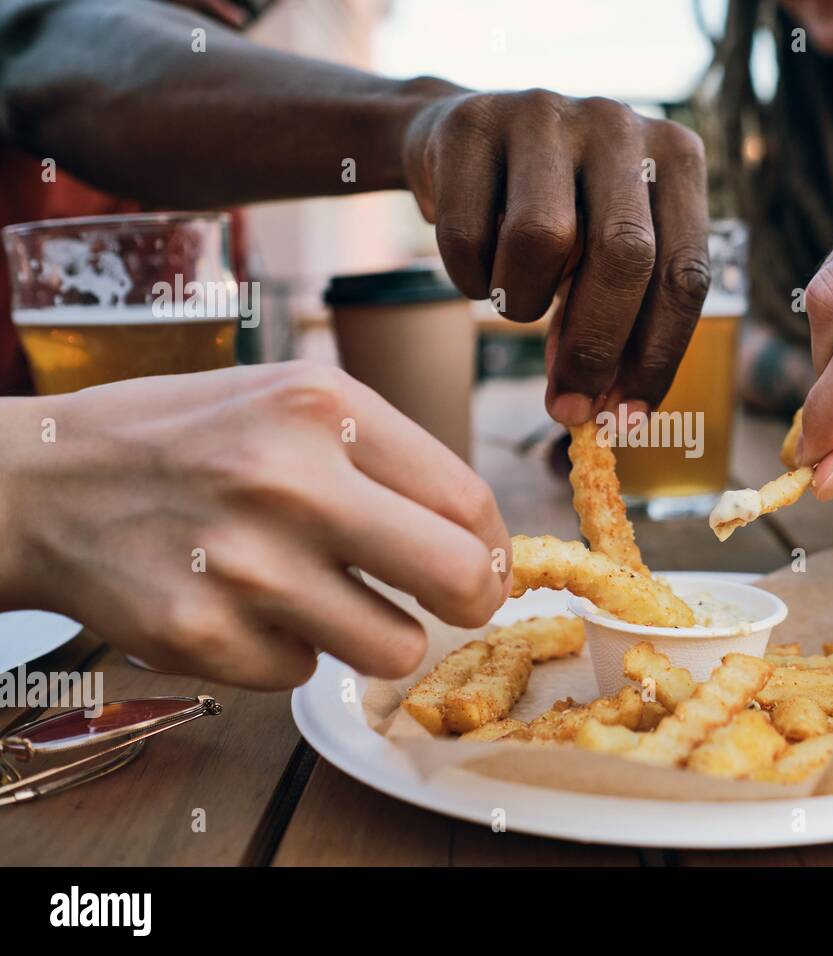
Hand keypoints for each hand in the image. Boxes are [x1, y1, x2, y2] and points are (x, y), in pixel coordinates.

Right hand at [0, 363, 510, 689]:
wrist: (44, 483)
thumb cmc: (191, 438)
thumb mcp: (294, 399)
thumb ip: (391, 457)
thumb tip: (486, 542)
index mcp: (324, 406)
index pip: (469, 500)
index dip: (494, 548)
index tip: (487, 566)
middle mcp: (289, 480)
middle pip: (459, 578)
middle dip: (473, 603)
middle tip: (454, 604)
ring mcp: (243, 565)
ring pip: (394, 648)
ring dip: (373, 633)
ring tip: (320, 594)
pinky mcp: (201, 635)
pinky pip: (303, 670)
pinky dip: (286, 648)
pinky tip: (241, 603)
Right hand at [403, 90, 710, 422]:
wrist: (462, 142)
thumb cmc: (552, 212)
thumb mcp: (601, 256)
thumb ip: (617, 322)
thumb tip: (608, 414)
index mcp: (675, 157)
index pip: (685, 272)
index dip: (659, 356)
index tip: (629, 418)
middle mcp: (620, 124)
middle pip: (624, 256)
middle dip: (596, 347)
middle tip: (568, 405)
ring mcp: (545, 113)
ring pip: (542, 241)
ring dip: (523, 300)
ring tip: (517, 296)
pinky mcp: (472, 122)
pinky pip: (469, 235)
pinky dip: (470, 278)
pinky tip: (477, 266)